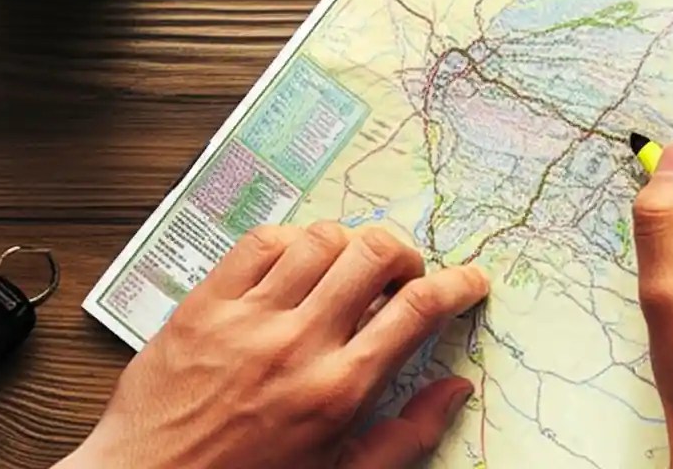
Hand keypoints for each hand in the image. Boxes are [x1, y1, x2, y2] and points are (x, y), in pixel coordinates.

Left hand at [58, 223, 488, 468]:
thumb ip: (405, 435)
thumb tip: (456, 390)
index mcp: (337, 391)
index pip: (416, 310)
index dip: (456, 285)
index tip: (468, 282)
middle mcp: (296, 345)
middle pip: (374, 254)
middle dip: (404, 254)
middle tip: (402, 276)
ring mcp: (246, 318)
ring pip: (320, 238)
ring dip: (348, 245)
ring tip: (346, 271)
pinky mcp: (204, 304)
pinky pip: (259, 242)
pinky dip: (290, 240)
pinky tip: (294, 264)